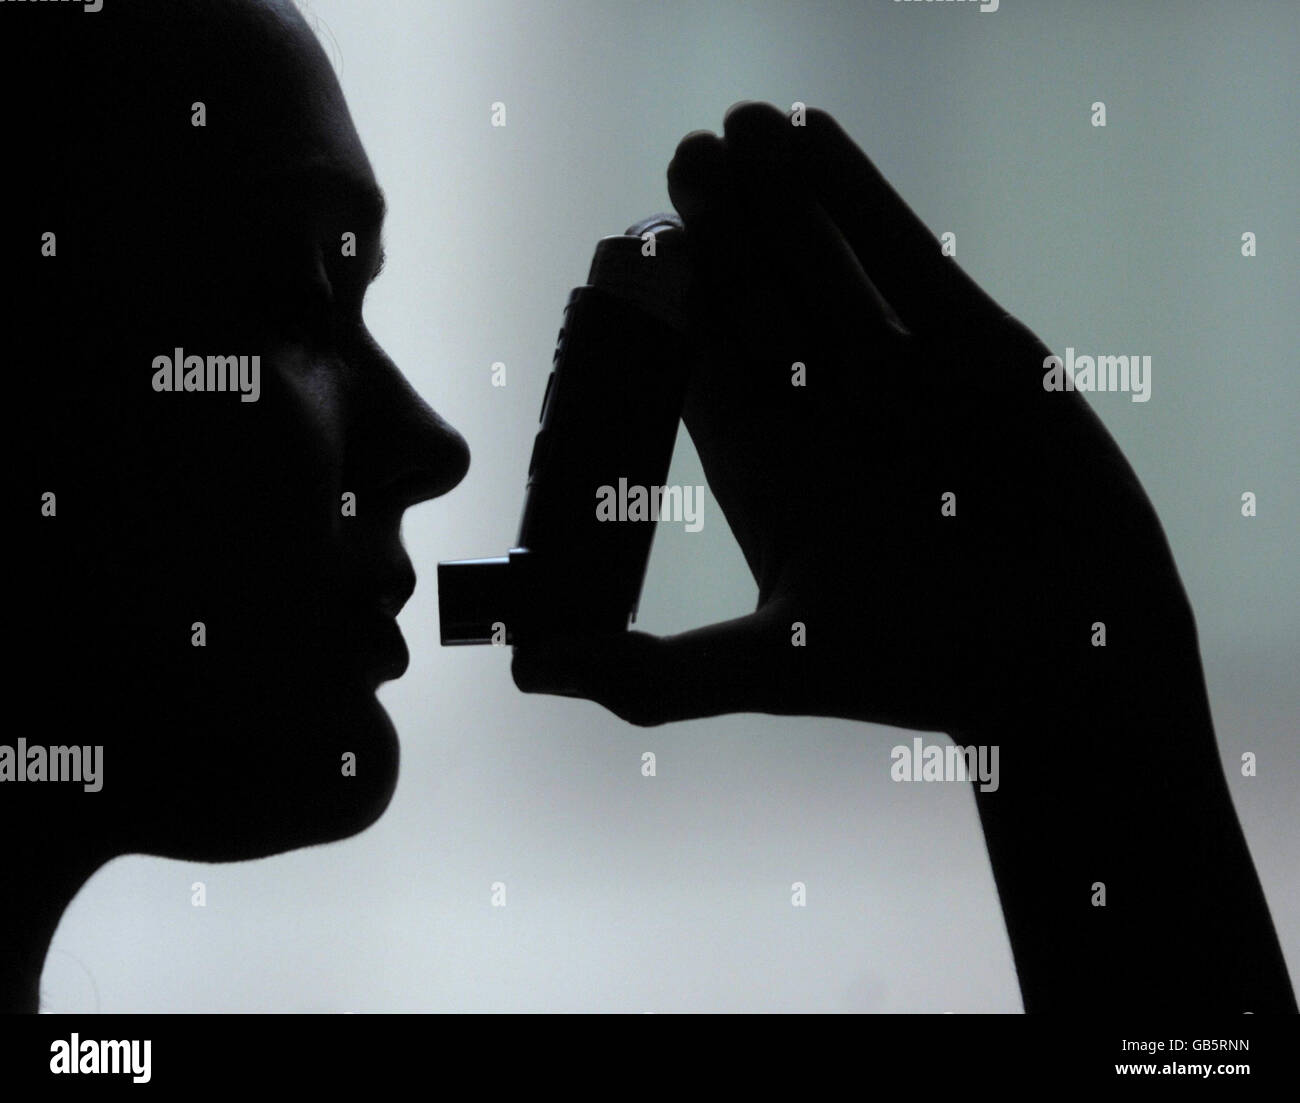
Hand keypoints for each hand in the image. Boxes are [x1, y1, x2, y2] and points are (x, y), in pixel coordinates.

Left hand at [514, 101, 1194, 732]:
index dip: (663, 309)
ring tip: (737, 128)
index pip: (699, 370)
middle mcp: (826, 420)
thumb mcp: (776, 671)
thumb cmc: (923, 673)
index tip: (627, 252)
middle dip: (719, 232)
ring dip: (778, 198)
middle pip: (757, 304)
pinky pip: (902, 258)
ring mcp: (899, 379)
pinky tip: (812, 140)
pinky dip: (856, 198)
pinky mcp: (973, 348)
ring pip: (823, 266)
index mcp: (770, 477)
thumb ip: (654, 673)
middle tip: (685, 162)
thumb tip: (528, 673)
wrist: (1076, 666)